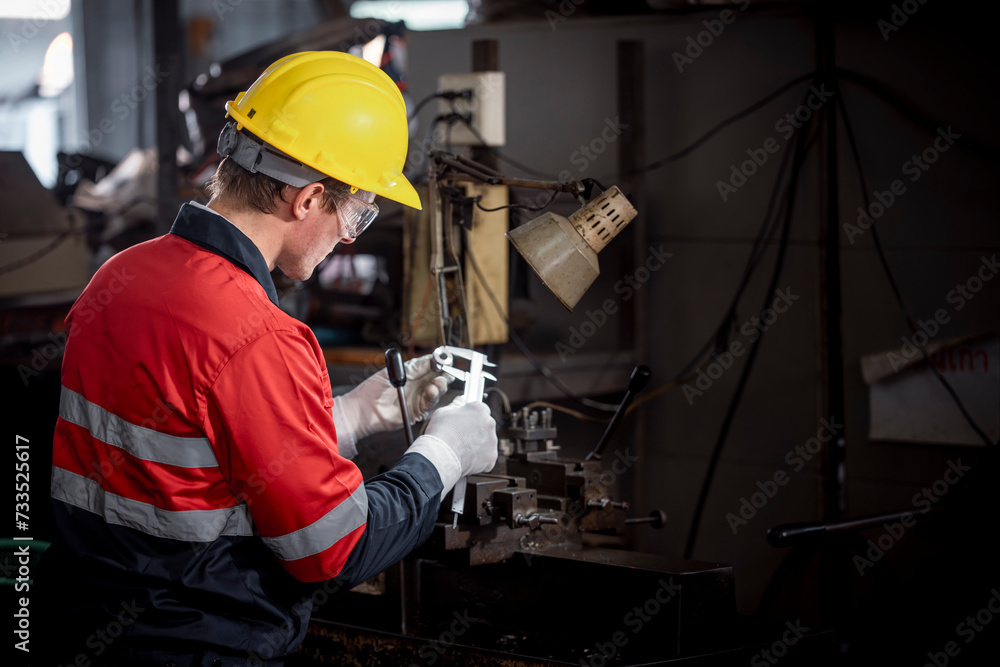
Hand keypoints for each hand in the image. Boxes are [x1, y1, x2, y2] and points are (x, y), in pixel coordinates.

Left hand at [332, 353, 451, 457]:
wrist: (362, 410)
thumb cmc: (372, 390)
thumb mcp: (393, 373)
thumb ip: (413, 368)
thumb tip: (431, 359)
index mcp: (411, 374)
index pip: (430, 366)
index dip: (439, 363)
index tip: (445, 360)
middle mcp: (417, 386)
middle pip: (437, 378)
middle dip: (444, 374)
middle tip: (446, 371)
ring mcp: (417, 399)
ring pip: (436, 391)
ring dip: (440, 386)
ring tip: (438, 382)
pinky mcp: (416, 412)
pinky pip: (429, 405)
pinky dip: (432, 397)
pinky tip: (431, 391)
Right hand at [405, 397, 498, 496]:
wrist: (441, 455)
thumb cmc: (440, 432)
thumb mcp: (443, 412)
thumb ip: (455, 405)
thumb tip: (460, 400)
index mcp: (479, 409)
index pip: (481, 410)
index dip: (472, 416)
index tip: (465, 422)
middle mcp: (489, 422)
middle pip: (485, 426)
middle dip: (476, 431)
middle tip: (461, 437)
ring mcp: (492, 440)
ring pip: (487, 442)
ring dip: (478, 444)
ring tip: (462, 449)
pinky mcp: (491, 456)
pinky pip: (487, 457)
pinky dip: (479, 459)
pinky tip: (466, 458)